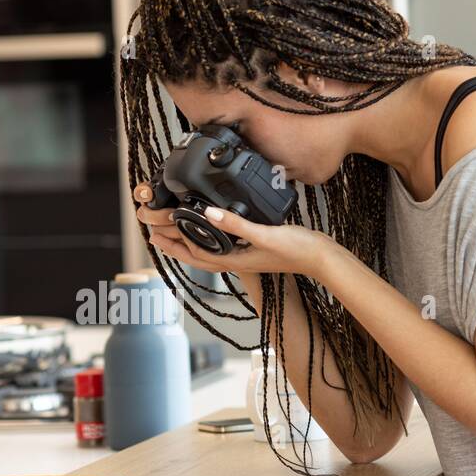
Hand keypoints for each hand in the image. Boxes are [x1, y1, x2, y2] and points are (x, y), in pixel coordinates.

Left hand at [132, 182, 334, 279]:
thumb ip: (236, 224)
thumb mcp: (264, 234)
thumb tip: (207, 214)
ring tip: (174, 234)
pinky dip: (209, 241)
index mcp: (235, 259)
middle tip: (155, 237)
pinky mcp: (253, 250)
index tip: (157, 233)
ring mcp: (244, 257)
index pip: (196, 252)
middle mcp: (236, 261)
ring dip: (189, 245)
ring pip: (208, 254)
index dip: (175, 243)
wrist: (320, 257)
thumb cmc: (296, 248)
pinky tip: (210, 231)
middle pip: (197, 257)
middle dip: (175, 248)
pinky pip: (222, 248)